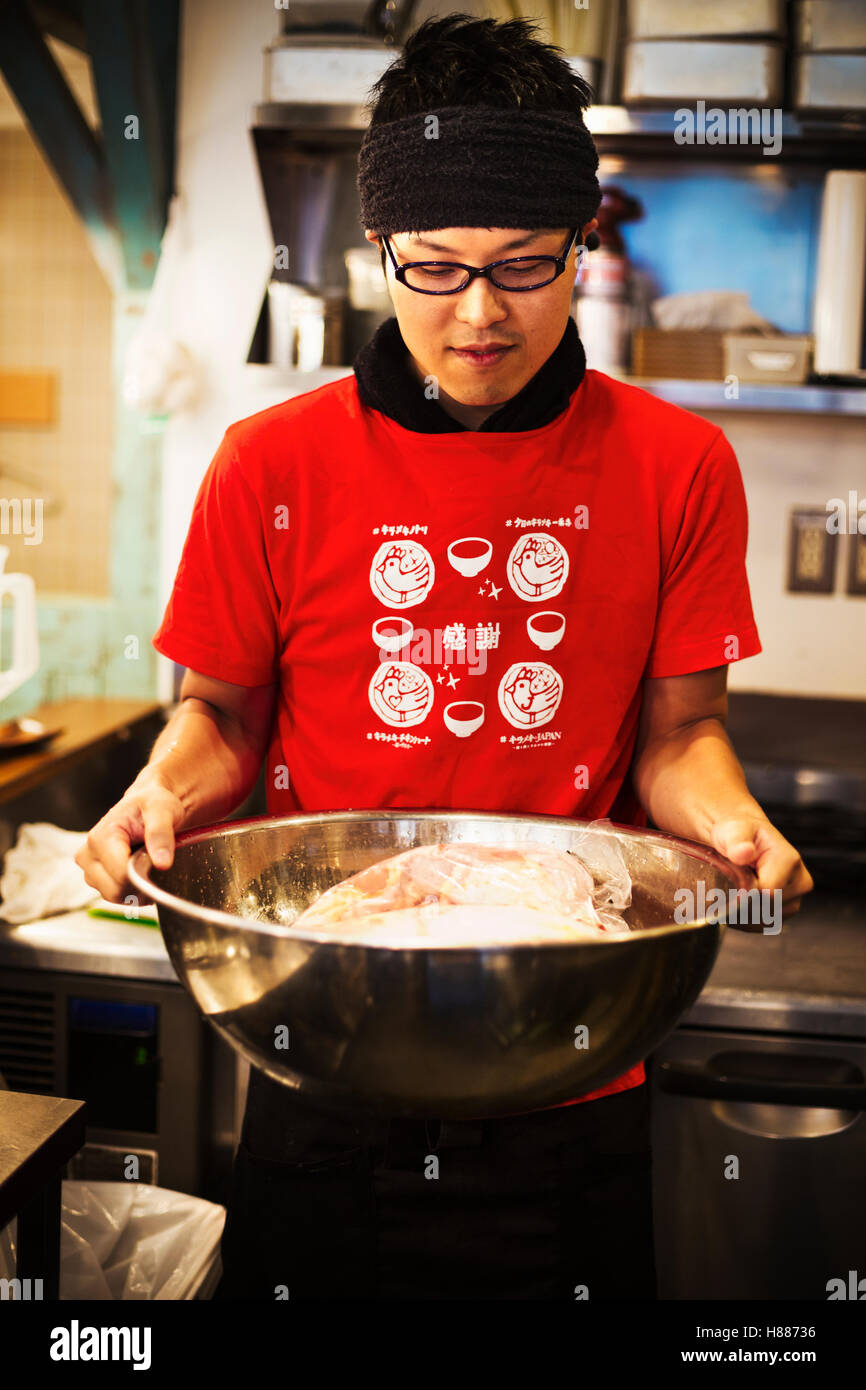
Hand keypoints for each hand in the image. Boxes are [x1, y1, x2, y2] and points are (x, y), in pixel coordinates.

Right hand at [74, 777, 186, 906]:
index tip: (160, 860)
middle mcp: (87, 855)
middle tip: (155, 861)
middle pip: (116, 890)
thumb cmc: (153, 804)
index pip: (121, 875)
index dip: (145, 874)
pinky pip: (116, 897)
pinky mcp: (95, 879)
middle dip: (140, 882)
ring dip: (136, 888)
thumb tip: (162, 864)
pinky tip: (141, 872)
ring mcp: (89, 870)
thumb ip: (161, 834)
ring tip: (147, 863)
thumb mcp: (163, 809)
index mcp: (100, 837)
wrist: (146, 805)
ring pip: (115, 896)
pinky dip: (132, 891)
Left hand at [709, 814, 813, 917]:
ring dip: (742, 909)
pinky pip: (760, 926)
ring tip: (735, 885)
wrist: (742, 840)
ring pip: (762, 920)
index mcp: (790, 861)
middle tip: (730, 878)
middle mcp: (800, 883)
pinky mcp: (784, 913)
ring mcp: (794, 901)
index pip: (767, 894)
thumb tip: (743, 852)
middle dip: (742, 898)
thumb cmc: (738, 833)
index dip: (744, 889)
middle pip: (765, 909)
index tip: (732, 875)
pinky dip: (744, 917)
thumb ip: (737, 840)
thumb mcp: (733, 829)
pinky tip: (738, 898)